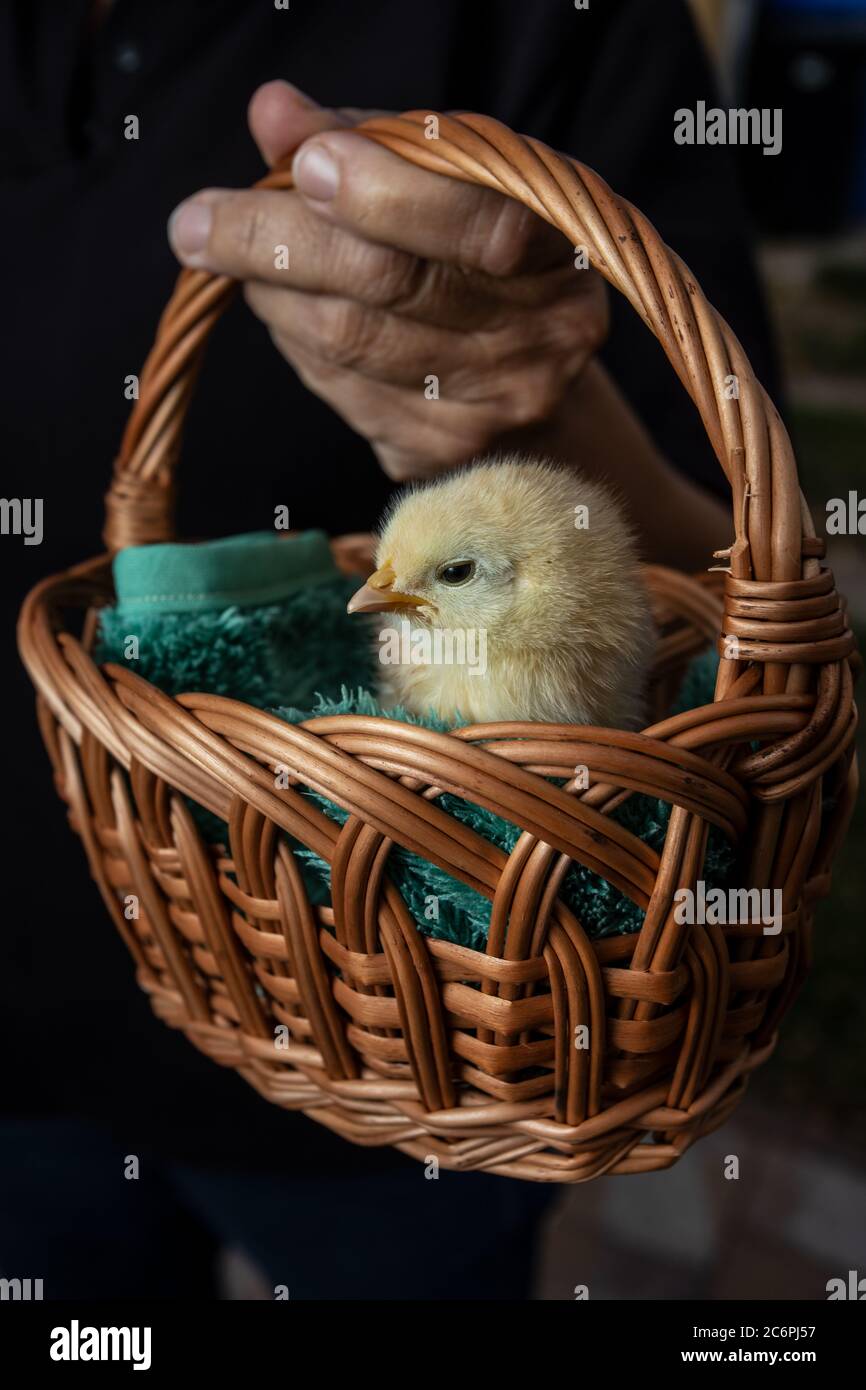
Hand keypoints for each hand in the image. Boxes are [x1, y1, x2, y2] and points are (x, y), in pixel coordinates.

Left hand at [168, 81, 607, 480]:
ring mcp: (496, 406)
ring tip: (241, 260)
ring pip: (348, 342)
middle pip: (390, 287)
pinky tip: (292, 312)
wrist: (535, 376)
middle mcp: (545, 335)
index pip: (479, 223)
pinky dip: (297, 342)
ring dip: (274, 294)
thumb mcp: (445, 177)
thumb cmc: (477, 251)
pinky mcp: (444, 454)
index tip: (303, 165)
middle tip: (196, 224)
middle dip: (277, 244)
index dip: (387, 195)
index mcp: (562, 243)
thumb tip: (273, 115)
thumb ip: (365, 138)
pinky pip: (339, 390)